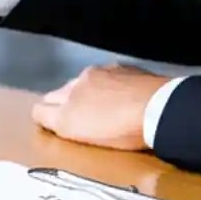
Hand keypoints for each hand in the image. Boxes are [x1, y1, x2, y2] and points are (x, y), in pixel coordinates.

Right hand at [32, 65, 171, 150]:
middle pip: (65, 90)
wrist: (161, 108)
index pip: (43, 104)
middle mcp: (83, 77)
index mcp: (67, 92)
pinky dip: (115, 88)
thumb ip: (50, 117)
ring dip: (92, 92)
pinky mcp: (135, 71)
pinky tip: (127, 99)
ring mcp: (110, 71)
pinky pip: (116, 79)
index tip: (52, 127)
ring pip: (90, 82)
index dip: (45, 116)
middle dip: (66, 101)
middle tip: (78, 119)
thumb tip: (38, 110)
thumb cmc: (116, 126)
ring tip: (105, 108)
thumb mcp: (73, 129)